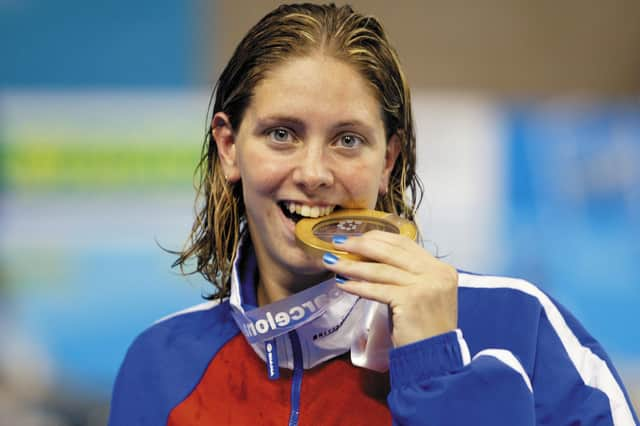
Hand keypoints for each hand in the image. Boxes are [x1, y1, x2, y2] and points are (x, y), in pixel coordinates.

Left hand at [322, 230, 458, 347]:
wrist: (434, 359)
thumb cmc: (423, 329)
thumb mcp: (421, 294)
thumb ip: (404, 275)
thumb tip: (367, 258)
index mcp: (440, 268)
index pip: (405, 243)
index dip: (378, 237)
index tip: (357, 237)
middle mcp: (436, 273)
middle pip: (391, 251)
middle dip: (361, 244)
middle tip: (338, 243)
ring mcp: (426, 285)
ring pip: (380, 270)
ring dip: (352, 265)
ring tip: (333, 262)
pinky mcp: (411, 300)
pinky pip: (377, 289)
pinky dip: (357, 286)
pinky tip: (342, 284)